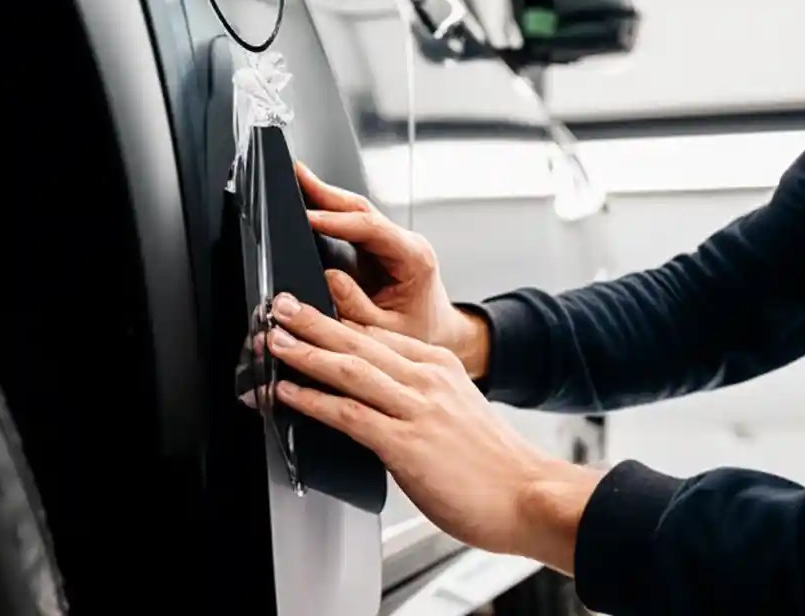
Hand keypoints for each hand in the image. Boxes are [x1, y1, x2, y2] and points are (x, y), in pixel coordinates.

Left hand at [267, 292, 602, 571]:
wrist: (532, 497)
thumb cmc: (495, 466)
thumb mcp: (459, 410)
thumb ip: (420, 395)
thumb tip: (375, 394)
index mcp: (440, 365)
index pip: (378, 333)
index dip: (336, 322)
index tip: (306, 313)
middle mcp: (427, 379)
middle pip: (358, 339)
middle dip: (312, 320)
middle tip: (279, 306)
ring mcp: (417, 409)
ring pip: (349, 368)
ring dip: (304, 352)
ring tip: (273, 340)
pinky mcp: (406, 444)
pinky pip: (349, 414)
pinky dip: (313, 400)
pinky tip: (288, 392)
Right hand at [295, 161, 490, 377]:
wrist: (439, 335)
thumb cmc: (420, 333)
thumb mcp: (388, 331)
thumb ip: (357, 307)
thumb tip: (328, 279)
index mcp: (413, 259)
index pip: (371, 228)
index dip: (336, 221)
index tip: (308, 217)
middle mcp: (405, 243)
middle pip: (361, 209)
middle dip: (325, 192)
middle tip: (296, 174)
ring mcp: (392, 242)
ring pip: (356, 210)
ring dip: (325, 196)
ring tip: (296, 179)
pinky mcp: (379, 247)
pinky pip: (352, 222)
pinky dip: (329, 210)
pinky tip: (310, 203)